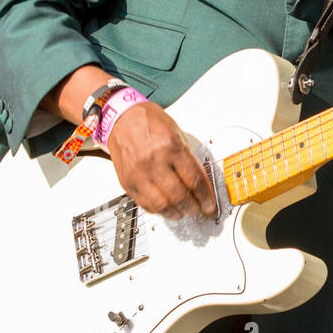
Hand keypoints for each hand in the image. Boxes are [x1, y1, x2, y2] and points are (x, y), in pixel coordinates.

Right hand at [105, 101, 214, 219]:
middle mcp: (154, 161)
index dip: (205, 197)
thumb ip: (188, 158)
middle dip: (193, 208)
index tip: (210, 205)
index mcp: (170, 147)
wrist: (121, 119)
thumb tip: (200, 183)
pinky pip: (145, 204)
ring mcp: (139, 174)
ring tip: (183, 212)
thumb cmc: (149, 122)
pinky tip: (166, 208)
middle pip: (179, 196)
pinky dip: (159, 210)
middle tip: (199, 210)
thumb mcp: (176, 133)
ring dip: (176, 213)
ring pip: (161, 205)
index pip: (194, 179)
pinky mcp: (127, 182)